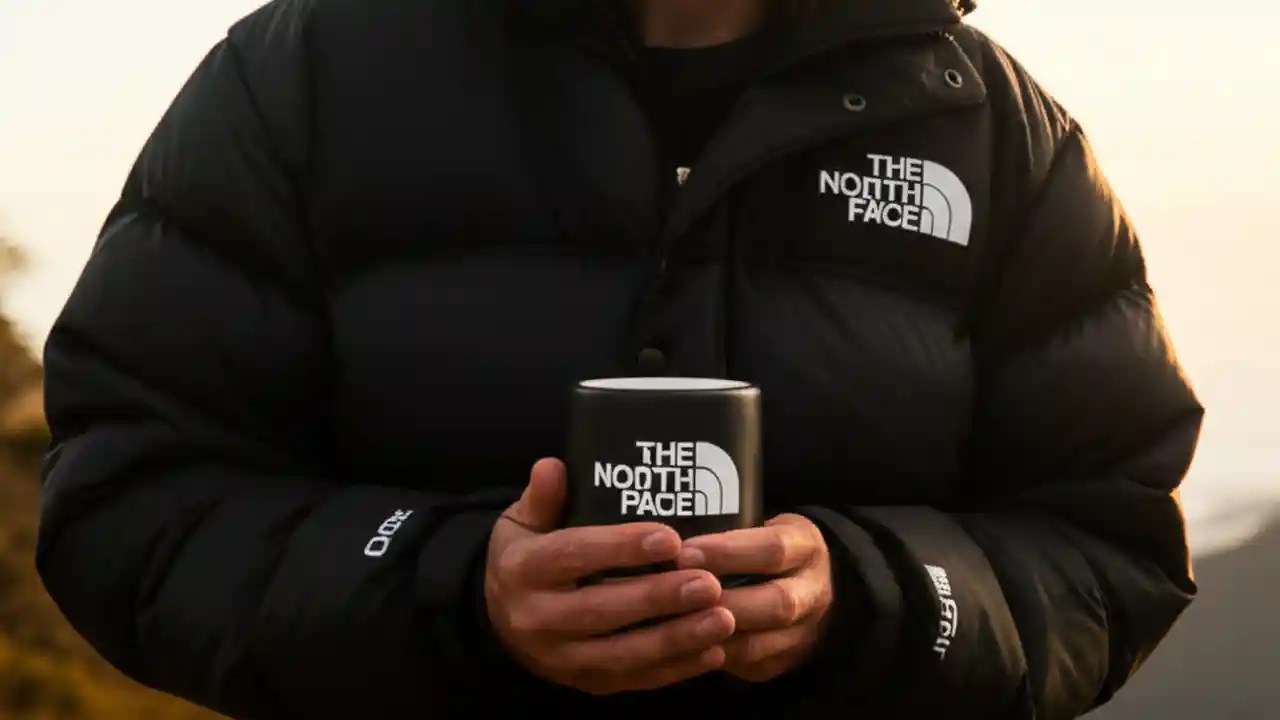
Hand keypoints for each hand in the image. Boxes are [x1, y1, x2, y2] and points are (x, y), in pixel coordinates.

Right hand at [485, 459, 735, 695]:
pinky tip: (713, 652)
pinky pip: (633, 680)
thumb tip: (553, 465)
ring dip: (676, 639)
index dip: (620, 547)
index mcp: (523, 570)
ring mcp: (561, 658)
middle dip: (658, 598)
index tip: (670, 537)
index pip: (572, 555)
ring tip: (723, 618)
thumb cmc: (526, 558)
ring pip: (622, 653)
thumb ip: (542, 497)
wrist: (500, 619)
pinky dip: (675, 670)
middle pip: (601, 610)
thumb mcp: (521, 522)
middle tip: (709, 583)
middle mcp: (537, 619)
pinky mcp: (585, 683)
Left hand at [676, 514, 833, 682]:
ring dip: (714, 635)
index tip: (684, 553)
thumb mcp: (759, 524)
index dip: (728, 553)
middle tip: (677, 594)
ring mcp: (804, 632)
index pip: (774, 548)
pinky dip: (713, 656)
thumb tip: (665, 540)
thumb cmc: (763, 546)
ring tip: (673, 623)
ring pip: (761, 643)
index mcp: (807, 547)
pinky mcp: (785, 661)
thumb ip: (725, 530)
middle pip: (777, 603)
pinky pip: (748, 665)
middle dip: (724, 600)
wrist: (807, 583)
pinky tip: (682, 645)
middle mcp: (813, 592)